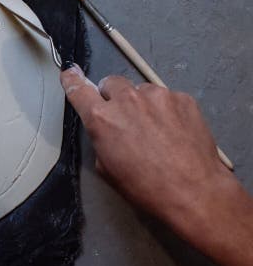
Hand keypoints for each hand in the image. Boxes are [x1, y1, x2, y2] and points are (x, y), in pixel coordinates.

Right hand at [62, 63, 252, 265]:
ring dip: (142, 104)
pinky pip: (167, 98)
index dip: (72, 81)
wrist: (195, 192)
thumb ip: (100, 136)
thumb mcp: (107, 168)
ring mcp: (157, 95)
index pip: (78, 89)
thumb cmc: (146, 188)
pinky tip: (175, 132)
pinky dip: (166, 110)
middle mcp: (126, 99)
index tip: (70, 73)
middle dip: (114, 97)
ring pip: (141, 90)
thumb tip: (105, 126)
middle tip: (125, 119)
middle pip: (111, 83)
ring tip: (156, 130)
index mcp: (101, 118)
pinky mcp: (182, 98)